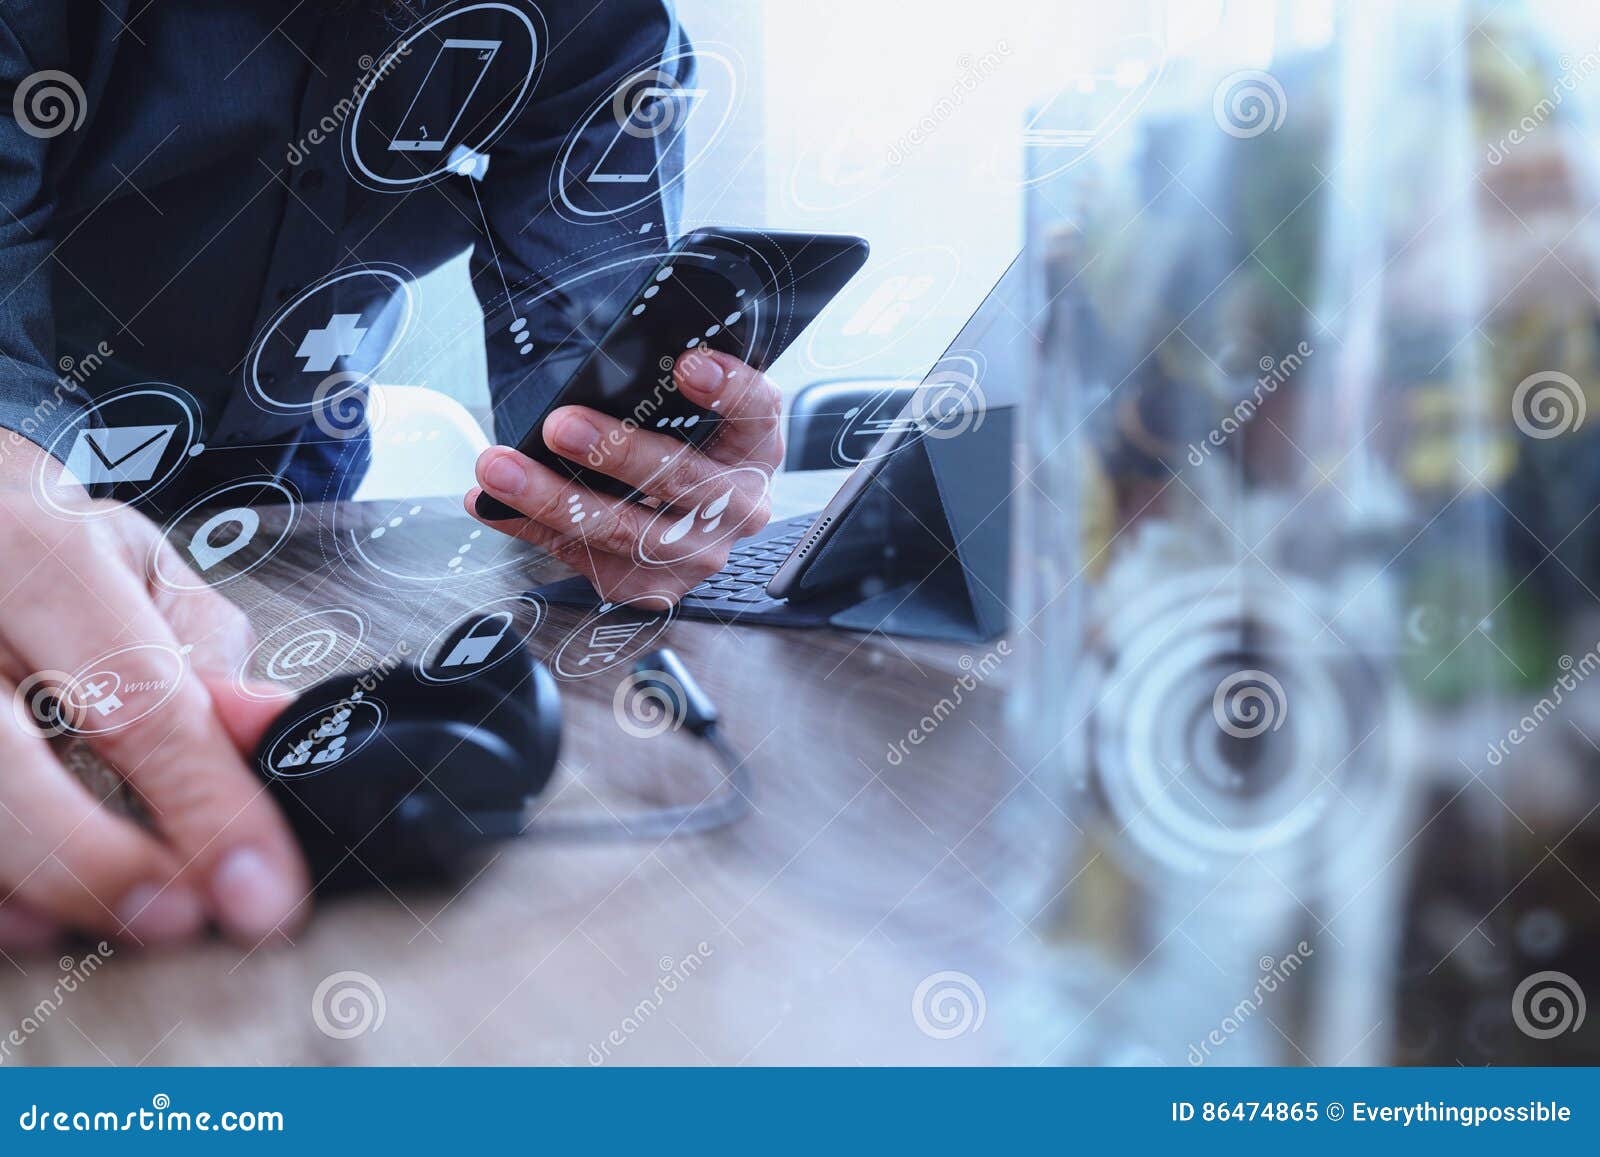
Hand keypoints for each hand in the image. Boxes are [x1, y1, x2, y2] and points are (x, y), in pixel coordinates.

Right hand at [0, 454, 309, 950]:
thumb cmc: (46, 554)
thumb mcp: (140, 570)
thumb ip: (206, 655)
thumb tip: (270, 733)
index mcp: (36, 558)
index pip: (139, 703)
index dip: (207, 810)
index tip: (260, 890)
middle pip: (5, 766)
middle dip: (99, 865)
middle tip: (181, 919)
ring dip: (33, 887)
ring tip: (111, 925)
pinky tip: (27, 917)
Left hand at [468, 349, 782, 602]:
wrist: (679, 514)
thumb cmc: (676, 446)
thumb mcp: (683, 412)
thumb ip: (660, 392)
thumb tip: (600, 368)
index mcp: (755, 447)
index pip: (756, 411)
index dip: (726, 389)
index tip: (686, 365)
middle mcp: (737, 506)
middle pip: (681, 478)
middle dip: (614, 451)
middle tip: (560, 425)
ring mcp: (698, 553)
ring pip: (624, 530)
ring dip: (552, 497)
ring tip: (501, 468)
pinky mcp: (654, 586)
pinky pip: (586, 558)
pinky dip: (532, 526)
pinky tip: (494, 503)